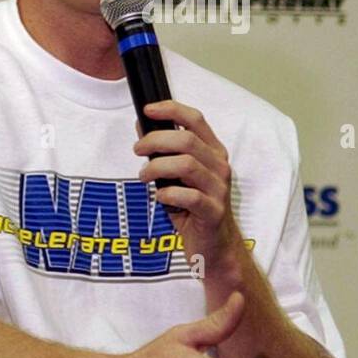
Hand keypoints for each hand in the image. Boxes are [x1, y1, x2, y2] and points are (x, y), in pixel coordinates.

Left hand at [134, 99, 242, 268]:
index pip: (196, 120)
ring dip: (157, 167)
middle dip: (154, 140)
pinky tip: (159, 197)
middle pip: (186, 140)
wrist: (214, 247)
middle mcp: (219, 167)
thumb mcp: (177, 176)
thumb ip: (164, 152)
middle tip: (137, 150)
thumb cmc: (193, 208)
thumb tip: (141, 127)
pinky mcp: (213, 212)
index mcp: (212, 153)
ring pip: (187, 165)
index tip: (147, 110)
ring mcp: (219, 189)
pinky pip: (189, 196)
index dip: (172, 110)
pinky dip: (168, 193)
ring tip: (143, 176)